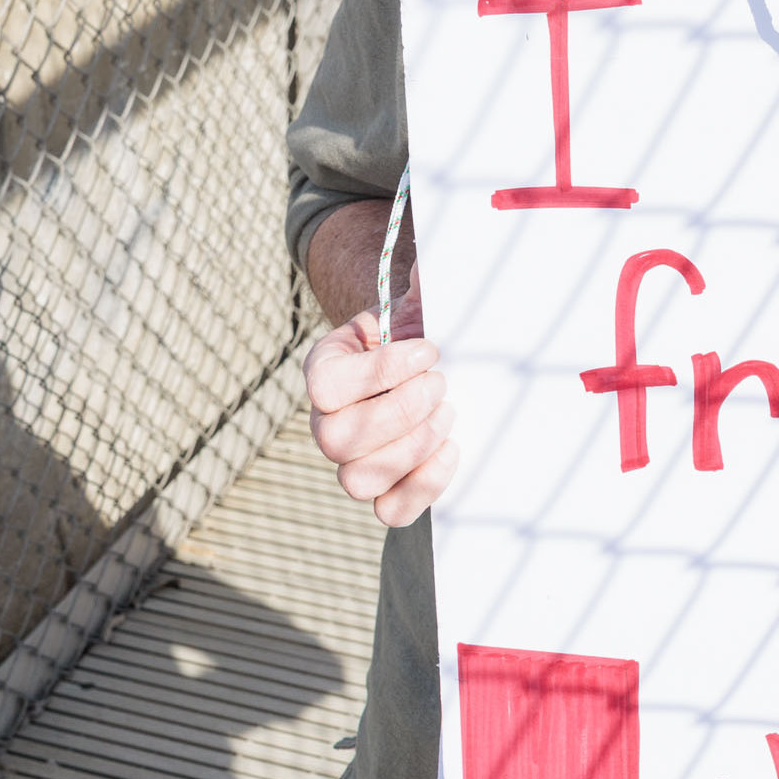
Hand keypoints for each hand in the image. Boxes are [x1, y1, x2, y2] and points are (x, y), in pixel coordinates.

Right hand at [303, 291, 458, 526]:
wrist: (435, 364)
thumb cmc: (423, 329)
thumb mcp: (419, 300)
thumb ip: (422, 284)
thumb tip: (431, 266)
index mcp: (326, 369)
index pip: (326, 384)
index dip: (379, 371)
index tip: (430, 349)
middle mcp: (326, 421)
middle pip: (334, 440)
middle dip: (398, 413)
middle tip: (441, 384)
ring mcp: (352, 462)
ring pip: (357, 480)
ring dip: (411, 450)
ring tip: (448, 414)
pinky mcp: (386, 490)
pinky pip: (391, 511)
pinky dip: (424, 487)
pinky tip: (452, 449)